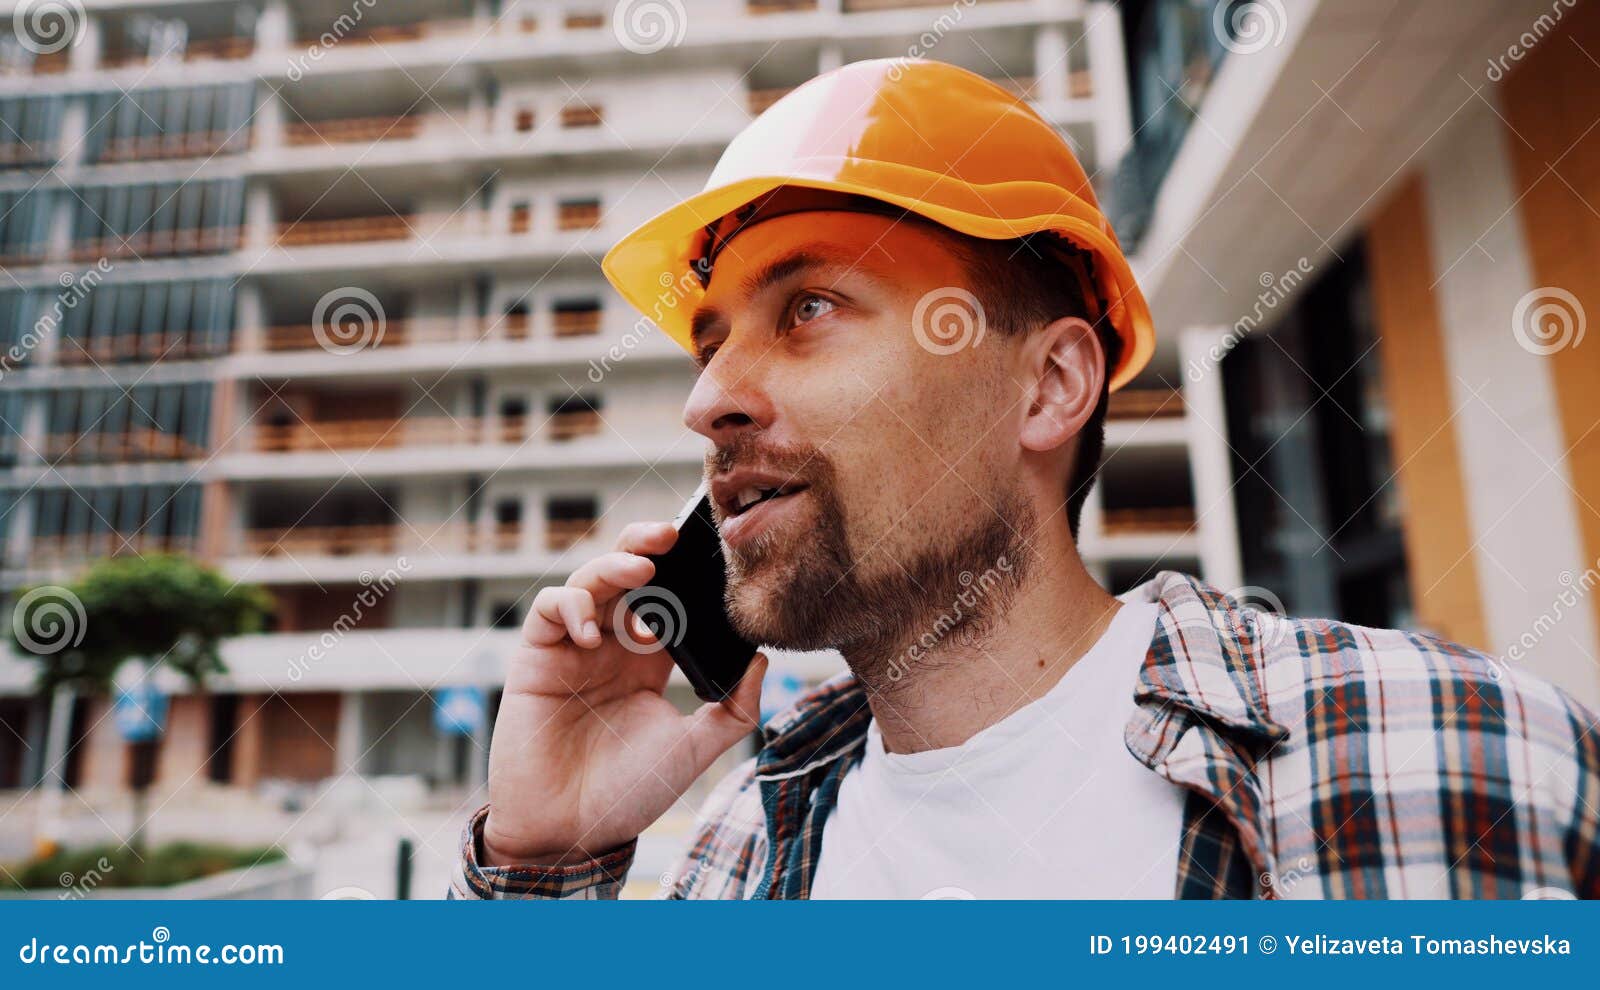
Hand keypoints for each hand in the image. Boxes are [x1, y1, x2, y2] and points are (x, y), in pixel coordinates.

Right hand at [481, 520, 765, 865]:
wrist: (569, 833)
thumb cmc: (627, 794)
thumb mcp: (692, 750)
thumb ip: (733, 709)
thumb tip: (762, 658)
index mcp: (649, 661)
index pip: (669, 599)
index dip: (685, 573)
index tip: (712, 554)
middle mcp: (611, 646)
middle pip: (627, 574)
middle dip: (647, 546)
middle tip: (671, 534)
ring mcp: (573, 648)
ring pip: (589, 580)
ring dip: (613, 566)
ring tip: (640, 573)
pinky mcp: (536, 657)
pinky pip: (549, 610)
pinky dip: (572, 607)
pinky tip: (592, 634)